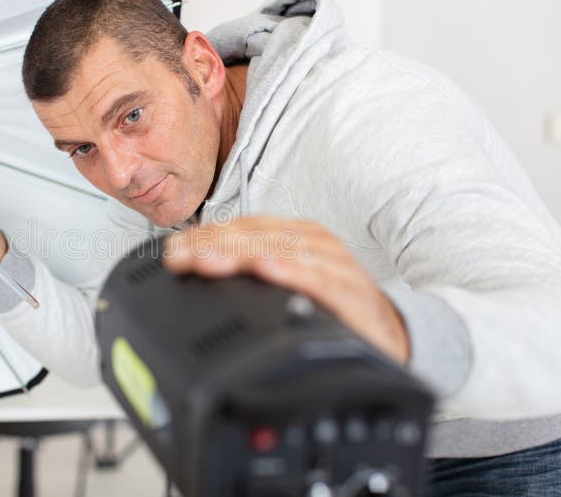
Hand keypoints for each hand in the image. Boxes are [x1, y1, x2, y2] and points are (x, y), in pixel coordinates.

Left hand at [163, 216, 410, 363]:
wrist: (389, 332)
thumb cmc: (330, 305)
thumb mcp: (284, 283)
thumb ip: (248, 272)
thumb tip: (194, 268)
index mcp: (291, 236)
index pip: (241, 228)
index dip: (204, 237)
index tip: (172, 252)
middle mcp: (310, 243)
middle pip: (255, 236)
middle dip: (212, 245)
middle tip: (181, 258)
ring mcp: (331, 265)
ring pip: (281, 250)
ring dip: (241, 255)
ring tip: (208, 262)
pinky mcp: (351, 293)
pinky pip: (319, 279)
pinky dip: (292, 272)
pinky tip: (268, 270)